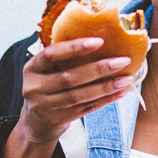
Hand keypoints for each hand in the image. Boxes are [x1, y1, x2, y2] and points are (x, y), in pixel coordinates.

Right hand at [3, 38, 132, 157]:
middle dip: (98, 69)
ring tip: (127, 78)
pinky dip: (106, 100)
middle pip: (69, 78)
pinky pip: (87, 109)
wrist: (37, 121)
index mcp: (31, 68)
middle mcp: (35, 88)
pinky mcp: (60, 119)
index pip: (51, 54)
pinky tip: (121, 92)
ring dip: (106, 87)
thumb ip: (63, 56)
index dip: (74, 47)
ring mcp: (47, 107)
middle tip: (122, 60)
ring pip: (80, 96)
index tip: (99, 41)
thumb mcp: (45, 69)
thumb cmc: (48, 84)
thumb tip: (100, 36)